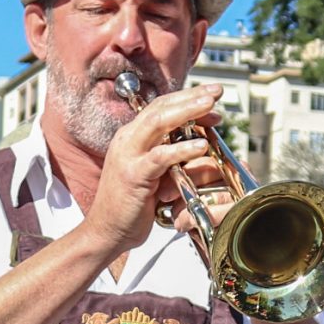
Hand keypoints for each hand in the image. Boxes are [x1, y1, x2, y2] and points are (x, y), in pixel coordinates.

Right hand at [80, 84, 225, 261]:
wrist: (106, 231)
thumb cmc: (131, 206)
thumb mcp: (154, 175)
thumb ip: (170, 157)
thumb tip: (198, 146)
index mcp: (132, 137)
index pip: (160, 107)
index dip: (187, 100)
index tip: (212, 100)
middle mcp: (128, 140)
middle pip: (161, 107)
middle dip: (191, 97)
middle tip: (216, 91)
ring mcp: (128, 156)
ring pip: (158, 123)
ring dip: (187, 112)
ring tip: (211, 106)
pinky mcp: (133, 175)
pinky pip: (160, 157)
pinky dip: (182, 149)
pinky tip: (201, 145)